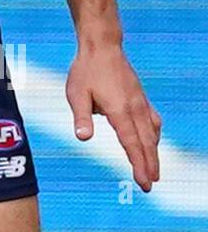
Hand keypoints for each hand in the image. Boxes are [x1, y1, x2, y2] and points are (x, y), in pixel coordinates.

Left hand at [66, 46, 161, 191]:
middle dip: (149, 165)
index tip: (144, 182)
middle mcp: (134, 108)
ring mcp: (140, 102)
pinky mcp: (140, 97)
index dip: (138, 164)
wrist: (102, 46)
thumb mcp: (76, 94)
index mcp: (119, 110)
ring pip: (152, 133)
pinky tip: (153, 142)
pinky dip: (154, 136)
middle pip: (146, 142)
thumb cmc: (86, 70)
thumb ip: (81, 117)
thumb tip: (83, 138)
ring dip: (154, 153)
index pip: (131, 143)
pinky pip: (152, 121)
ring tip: (154, 171)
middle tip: (150, 185)